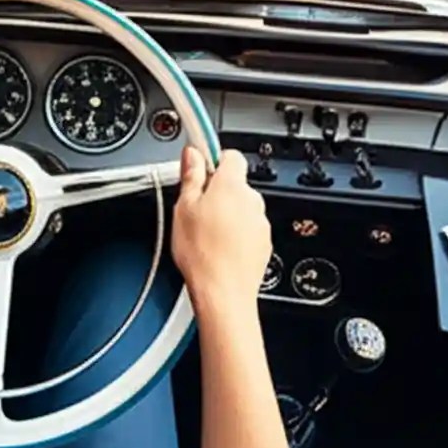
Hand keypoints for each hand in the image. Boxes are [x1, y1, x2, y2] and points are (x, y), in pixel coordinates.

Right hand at [172, 147, 270, 309]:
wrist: (223, 293)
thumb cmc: (202, 254)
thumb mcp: (183, 208)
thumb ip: (191, 176)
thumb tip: (193, 154)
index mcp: (232, 185)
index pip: (230, 154)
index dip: (213, 159)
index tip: (199, 169)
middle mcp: (252, 200)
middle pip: (235, 183)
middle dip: (217, 191)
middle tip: (195, 208)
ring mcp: (260, 222)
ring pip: (241, 207)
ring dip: (226, 213)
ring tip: (205, 233)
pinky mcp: (264, 242)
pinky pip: (248, 228)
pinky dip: (235, 233)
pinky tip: (217, 247)